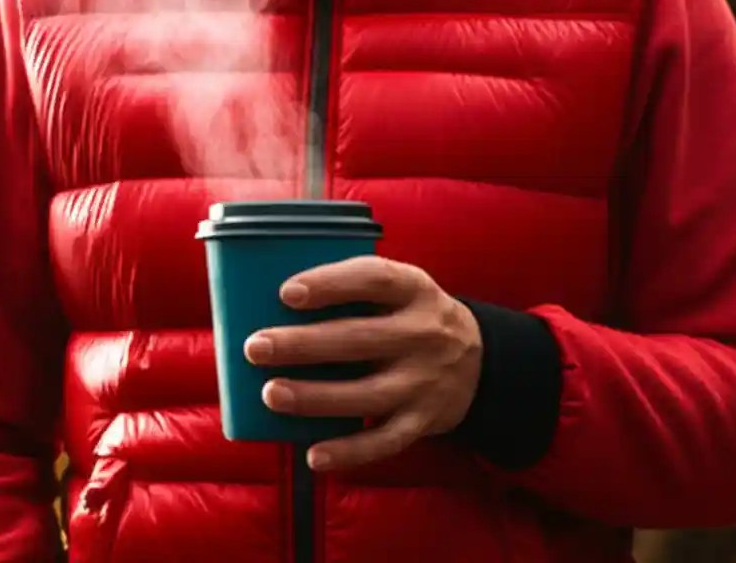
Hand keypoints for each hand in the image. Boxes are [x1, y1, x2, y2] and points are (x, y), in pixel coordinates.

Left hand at [243, 256, 481, 471]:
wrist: (479, 361)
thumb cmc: (412, 317)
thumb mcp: (400, 289)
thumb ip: (353, 289)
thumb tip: (275, 301)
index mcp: (415, 290)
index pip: (375, 279)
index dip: (331, 284)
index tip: (286, 293)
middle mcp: (424, 334)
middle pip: (360, 339)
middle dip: (303, 344)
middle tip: (256, 347)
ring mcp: (425, 382)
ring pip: (367, 394)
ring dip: (315, 397)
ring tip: (271, 394)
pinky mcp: (423, 421)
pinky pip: (384, 441)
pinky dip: (349, 451)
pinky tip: (312, 455)